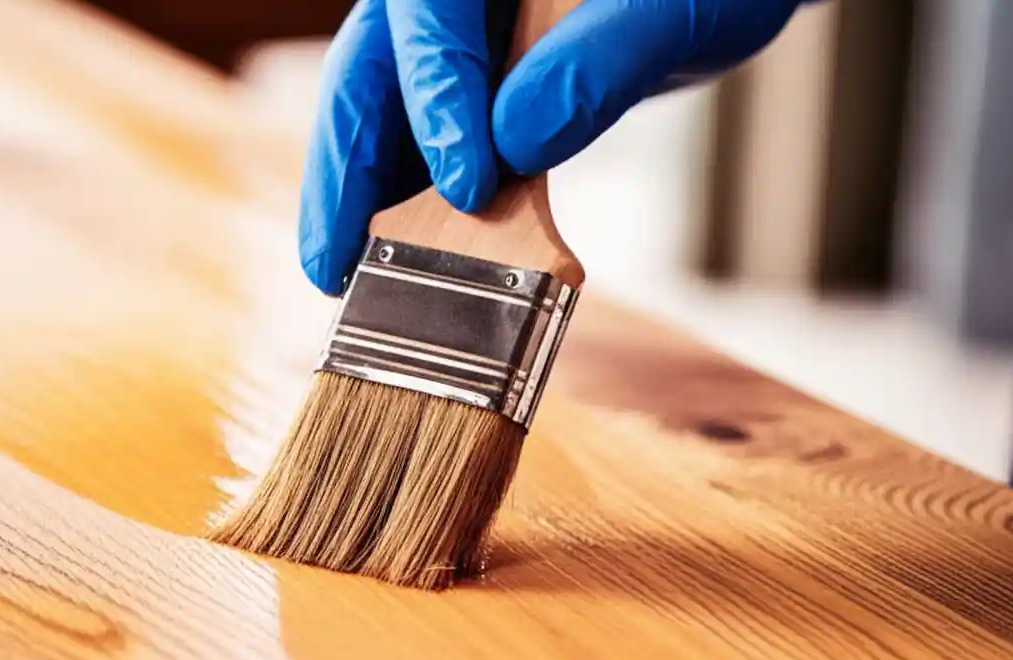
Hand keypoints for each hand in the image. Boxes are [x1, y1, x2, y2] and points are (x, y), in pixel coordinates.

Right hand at [298, 0, 805, 294]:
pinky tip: (393, 260)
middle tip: (333, 262)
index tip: (466, 186)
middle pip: (368, 73)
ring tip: (342, 278)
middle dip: (346, 169)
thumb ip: (601, 63)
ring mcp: (453, 47)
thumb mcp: (679, 9)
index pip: (426, 12)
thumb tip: (513, 142)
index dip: (435, 97)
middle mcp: (453, 1)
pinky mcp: (468, 96)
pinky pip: (417, 149)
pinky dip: (402, 207)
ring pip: (380, 117)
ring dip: (358, 200)